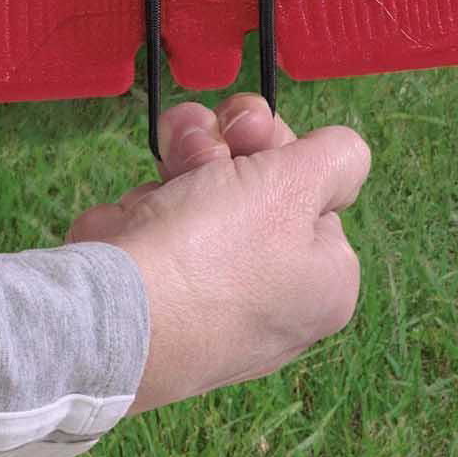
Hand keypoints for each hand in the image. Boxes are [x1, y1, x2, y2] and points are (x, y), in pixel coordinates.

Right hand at [67, 94, 370, 414]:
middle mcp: (274, 299)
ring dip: (175, 174)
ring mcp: (209, 303)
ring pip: (196, 197)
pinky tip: (129, 228)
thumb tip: (348, 157)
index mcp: (323, 281)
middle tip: (202, 151)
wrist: (109, 321)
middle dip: (218, 153)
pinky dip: (139, 217)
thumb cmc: (214, 251)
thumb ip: (338, 156)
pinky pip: (153, 232)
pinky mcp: (153, 301)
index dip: (275, 147)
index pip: (309, 185)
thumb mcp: (297, 183)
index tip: (249, 135)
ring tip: (157, 189)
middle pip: (253, 186)